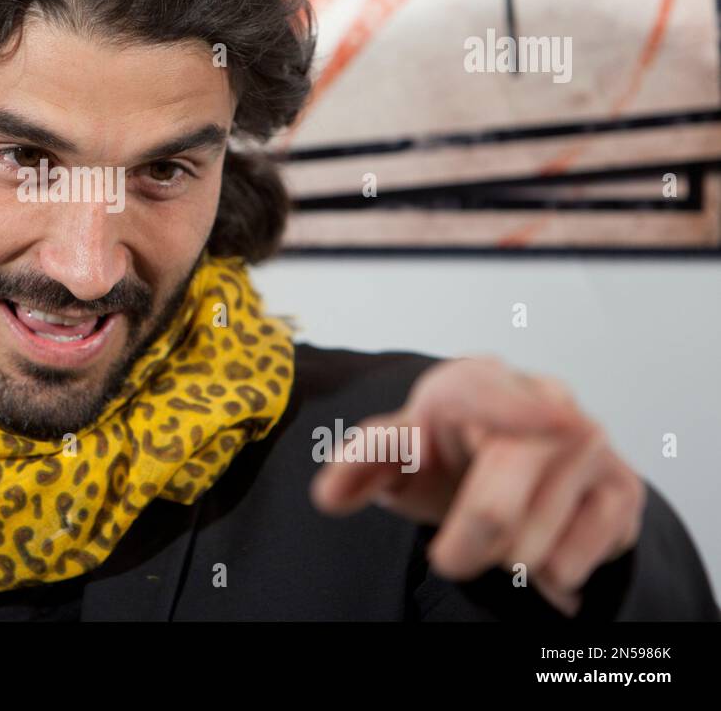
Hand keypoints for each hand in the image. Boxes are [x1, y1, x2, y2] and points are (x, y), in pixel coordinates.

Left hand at [309, 356, 645, 615]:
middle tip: (446, 560)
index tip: (550, 419)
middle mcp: (543, 400)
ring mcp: (588, 443)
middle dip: (470, 538)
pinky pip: (586, 549)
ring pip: (541, 530)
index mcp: (474, 383)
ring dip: (509, 555)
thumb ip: (361, 467)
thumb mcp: (398, 459)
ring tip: (496, 543)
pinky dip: (554, 568)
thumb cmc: (448, 457)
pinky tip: (542, 549)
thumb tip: (329, 495)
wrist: (507, 474)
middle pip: (504, 486)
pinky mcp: (622, 487)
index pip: (486, 389)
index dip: (514, 404)